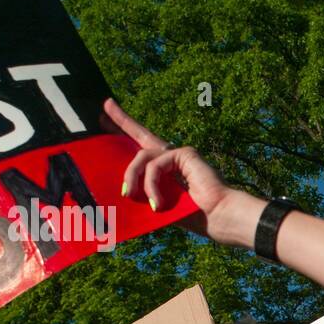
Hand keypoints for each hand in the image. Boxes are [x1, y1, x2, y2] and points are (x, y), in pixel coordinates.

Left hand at [104, 99, 251, 245]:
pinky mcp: (184, 153)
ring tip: (129, 194)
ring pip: (142, 156)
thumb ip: (144, 194)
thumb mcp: (160, 204)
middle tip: (106, 105)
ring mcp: (178, 154)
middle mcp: (171, 159)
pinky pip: (155, 165)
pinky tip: (157, 202)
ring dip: (132, 176)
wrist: (217, 218)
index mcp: (165, 171)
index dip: (127, 136)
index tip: (109, 121)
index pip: (142, 151)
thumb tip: (121, 192)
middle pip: (142, 135)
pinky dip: (151, 184)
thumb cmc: (193, 217)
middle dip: (122, 121)